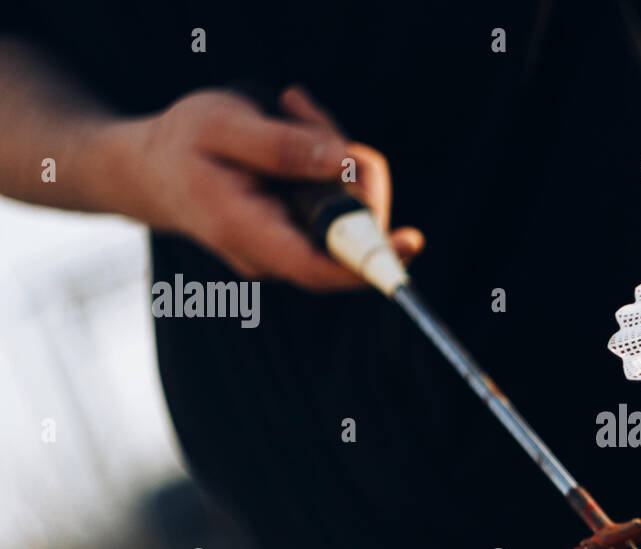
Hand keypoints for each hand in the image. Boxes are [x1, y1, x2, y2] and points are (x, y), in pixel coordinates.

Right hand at [107, 86, 422, 289]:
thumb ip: (279, 146)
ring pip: (346, 210)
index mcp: (246, 232)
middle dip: (349, 169)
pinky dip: (328, 162)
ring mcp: (288, 247)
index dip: (370, 260)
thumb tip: (340, 160)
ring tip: (291, 112)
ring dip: (336, 156)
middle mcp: (273, 253)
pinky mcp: (300, 232)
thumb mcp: (221, 125)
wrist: (151, 170)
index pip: (319, 266)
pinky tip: (295, 128)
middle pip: (346, 230)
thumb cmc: (182, 144)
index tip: (410, 243)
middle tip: (306, 113)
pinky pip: (336, 203)